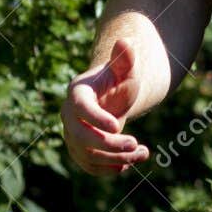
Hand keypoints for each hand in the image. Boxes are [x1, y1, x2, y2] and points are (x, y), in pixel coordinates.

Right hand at [60, 39, 148, 177]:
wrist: (111, 97)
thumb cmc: (118, 80)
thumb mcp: (125, 69)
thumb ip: (125, 59)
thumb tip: (126, 42)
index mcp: (78, 93)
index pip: (80, 107)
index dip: (96, 117)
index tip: (117, 125)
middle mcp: (68, 115)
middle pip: (80, 136)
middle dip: (108, 144)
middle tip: (135, 144)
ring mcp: (72, 134)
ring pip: (87, 154)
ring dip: (115, 158)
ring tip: (142, 153)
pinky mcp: (80, 150)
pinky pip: (88, 165)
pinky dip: (107, 169)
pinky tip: (127, 166)